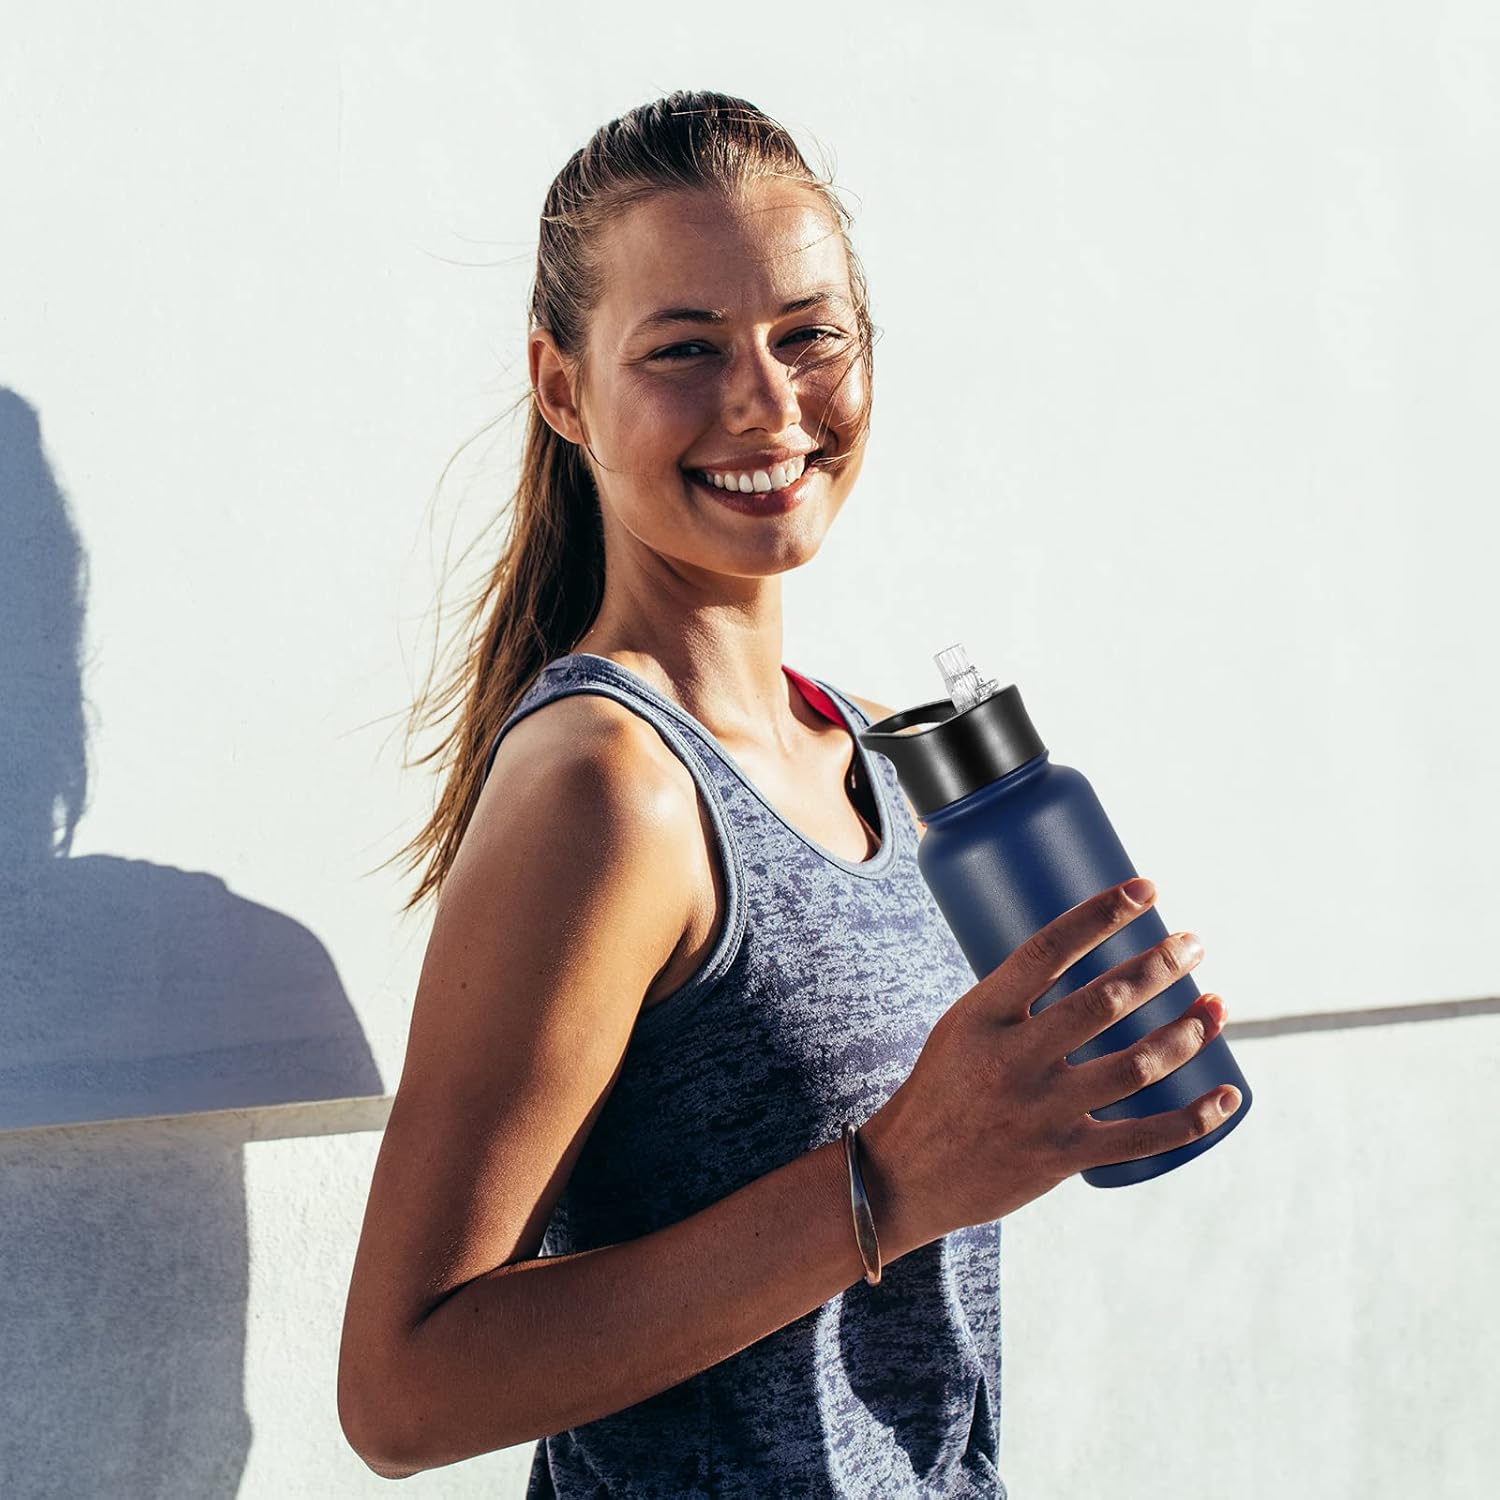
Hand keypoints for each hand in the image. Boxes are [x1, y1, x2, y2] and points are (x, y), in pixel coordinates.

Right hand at [859, 877, 1237, 1254]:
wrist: (907, 1174)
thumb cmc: (942, 1087)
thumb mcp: (963, 1026)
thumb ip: (1019, 999)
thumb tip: (1090, 960)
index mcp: (982, 1015)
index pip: (1048, 949)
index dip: (1101, 913)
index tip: (1146, 889)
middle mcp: (1012, 1059)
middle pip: (1104, 1001)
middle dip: (1161, 965)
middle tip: (1194, 943)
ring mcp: (1040, 1111)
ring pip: (1134, 1064)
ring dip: (1186, 1032)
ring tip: (1215, 1005)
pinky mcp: (1063, 1158)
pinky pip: (1144, 1137)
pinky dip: (1195, 1117)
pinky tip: (1229, 1095)